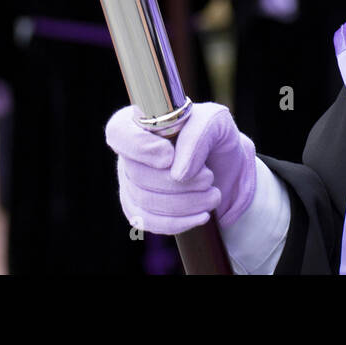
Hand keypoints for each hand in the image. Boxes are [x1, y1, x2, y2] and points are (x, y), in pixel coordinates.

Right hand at [105, 102, 256, 235]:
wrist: (226, 169)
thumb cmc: (215, 138)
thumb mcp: (215, 123)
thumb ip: (197, 134)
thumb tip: (178, 172)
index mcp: (141, 122)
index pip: (119, 132)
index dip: (140, 147)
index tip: (169, 157)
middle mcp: (129, 152)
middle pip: (135, 173)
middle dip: (177, 182)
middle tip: (209, 178)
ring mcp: (130, 182)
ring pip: (143, 200)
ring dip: (184, 202)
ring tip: (213, 195)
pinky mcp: (138, 208)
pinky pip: (148, 222)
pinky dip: (178, 221)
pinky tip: (202, 215)